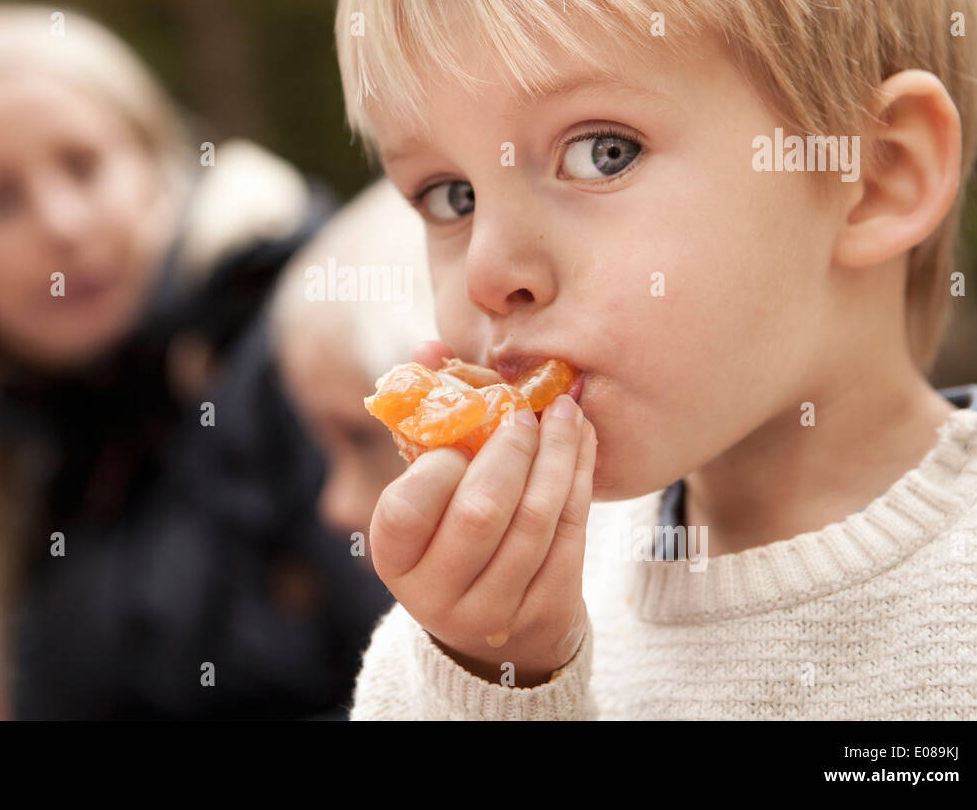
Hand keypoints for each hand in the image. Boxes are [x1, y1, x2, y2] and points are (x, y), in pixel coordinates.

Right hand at [370, 341, 596, 686]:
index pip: (406, 509)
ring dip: (557, 455)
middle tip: (526, 412)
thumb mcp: (424, 492)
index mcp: (394, 560)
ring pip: (535, 521)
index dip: (438, 465)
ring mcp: (495, 611)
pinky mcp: (546, 611)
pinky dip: (580, 478)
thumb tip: (430, 347)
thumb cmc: (450, 533)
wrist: (494, 630)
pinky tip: (582, 442)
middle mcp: (437, 595)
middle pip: (482, 513)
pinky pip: (571, 534)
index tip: (461, 434)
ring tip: (566, 412)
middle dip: (512, 451)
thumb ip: (424, 422)